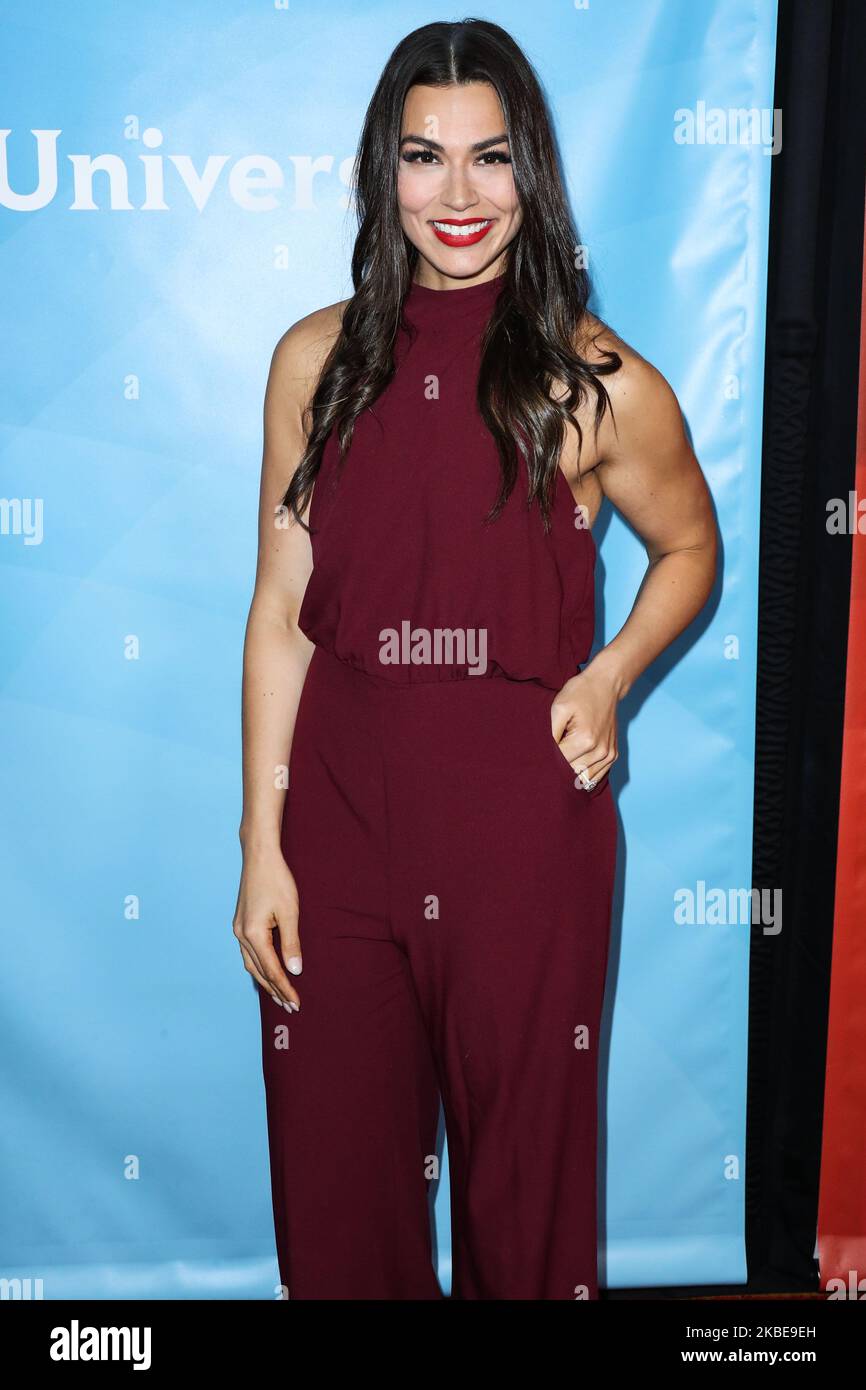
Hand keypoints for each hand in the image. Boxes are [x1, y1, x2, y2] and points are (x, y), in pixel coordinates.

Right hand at [233, 844, 301, 1011]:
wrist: (259, 856)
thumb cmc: (277, 880)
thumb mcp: (290, 912)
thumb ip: (291, 943)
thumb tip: (294, 971)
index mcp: (253, 934)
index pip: (272, 970)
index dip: (285, 988)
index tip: (296, 1003)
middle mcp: (241, 934)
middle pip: (258, 971)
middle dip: (274, 990)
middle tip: (290, 1006)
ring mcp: (238, 929)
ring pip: (250, 964)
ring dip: (265, 980)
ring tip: (279, 995)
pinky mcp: (241, 923)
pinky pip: (248, 953)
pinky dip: (258, 967)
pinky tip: (266, 971)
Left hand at [550, 659, 619, 789]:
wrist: (606, 684)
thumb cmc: (580, 693)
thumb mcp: (558, 707)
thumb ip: (550, 734)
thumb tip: (543, 755)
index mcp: (585, 740)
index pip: (558, 763)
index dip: (547, 758)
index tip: (541, 750)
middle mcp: (600, 751)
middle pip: (570, 773)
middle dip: (558, 766)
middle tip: (551, 753)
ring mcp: (609, 755)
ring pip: (582, 778)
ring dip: (570, 771)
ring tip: (563, 756)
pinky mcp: (613, 756)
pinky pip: (595, 777)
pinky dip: (583, 774)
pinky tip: (575, 763)